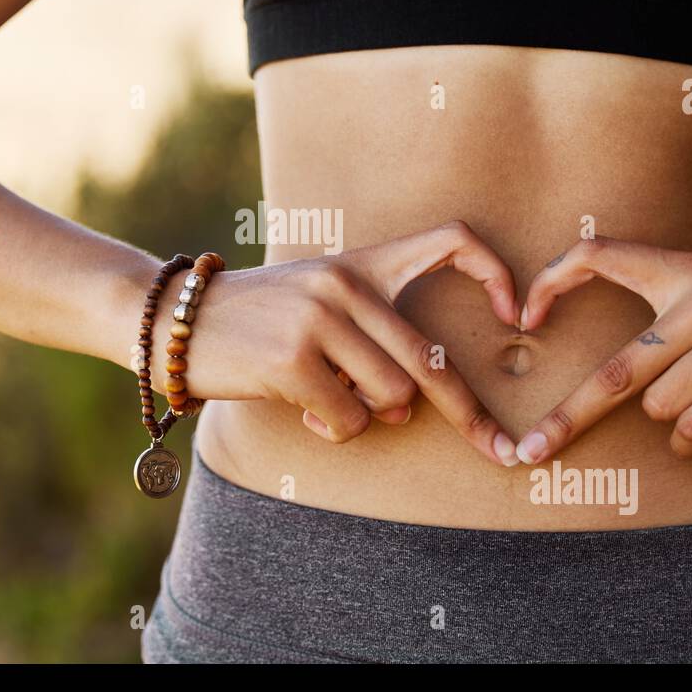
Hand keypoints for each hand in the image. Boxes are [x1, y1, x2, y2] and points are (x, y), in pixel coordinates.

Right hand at [161, 221, 522, 464]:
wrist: (171, 320)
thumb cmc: (252, 320)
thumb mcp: (314, 301)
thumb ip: (368, 334)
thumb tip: (409, 403)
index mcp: (360, 264)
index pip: (451, 240)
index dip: (496, 274)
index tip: (520, 318)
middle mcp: (346, 286)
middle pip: (431, 360)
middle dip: (467, 414)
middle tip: (498, 451)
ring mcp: (320, 320)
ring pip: (393, 398)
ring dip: (368, 417)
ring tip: (327, 402)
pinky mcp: (294, 360)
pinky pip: (348, 420)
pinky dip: (332, 429)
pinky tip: (300, 410)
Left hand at [513, 237, 691, 462]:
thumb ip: (675, 310)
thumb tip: (622, 377)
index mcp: (686, 268)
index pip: (600, 252)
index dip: (552, 279)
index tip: (523, 315)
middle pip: (616, 371)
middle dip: (569, 418)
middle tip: (532, 452)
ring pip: (659, 407)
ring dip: (673, 420)